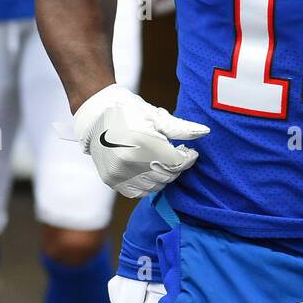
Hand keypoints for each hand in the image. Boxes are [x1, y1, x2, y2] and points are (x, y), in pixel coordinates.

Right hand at [71, 84, 208, 198]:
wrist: (96, 113)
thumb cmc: (129, 111)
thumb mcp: (157, 116)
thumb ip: (182, 128)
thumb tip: (205, 131)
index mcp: (144, 145)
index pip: (177, 162)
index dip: (188, 158)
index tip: (190, 151)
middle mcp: (130, 163)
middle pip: (167, 176)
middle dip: (177, 166)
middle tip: (178, 154)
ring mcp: (119, 174)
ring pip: (154, 187)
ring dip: (163, 176)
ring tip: (163, 161)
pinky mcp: (111, 179)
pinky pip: (137, 192)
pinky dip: (147, 185)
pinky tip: (149, 170)